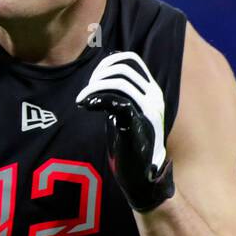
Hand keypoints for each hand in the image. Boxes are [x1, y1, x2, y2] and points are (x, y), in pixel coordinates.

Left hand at [75, 50, 174, 211]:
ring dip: (94, 88)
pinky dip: (97, 100)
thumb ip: (119, 96)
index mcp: (151, 91)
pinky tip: (86, 106)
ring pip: (119, 83)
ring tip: (82, 100)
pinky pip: (117, 102)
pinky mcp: (136, 125)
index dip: (108, 62)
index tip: (93, 77)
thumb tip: (100, 77)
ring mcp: (147, 110)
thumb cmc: (131, 144)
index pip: (131, 60)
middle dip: (97, 75)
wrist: (142, 176)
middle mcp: (153, 96)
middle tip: (86, 92)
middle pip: (122, 69)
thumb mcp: (127, 113)